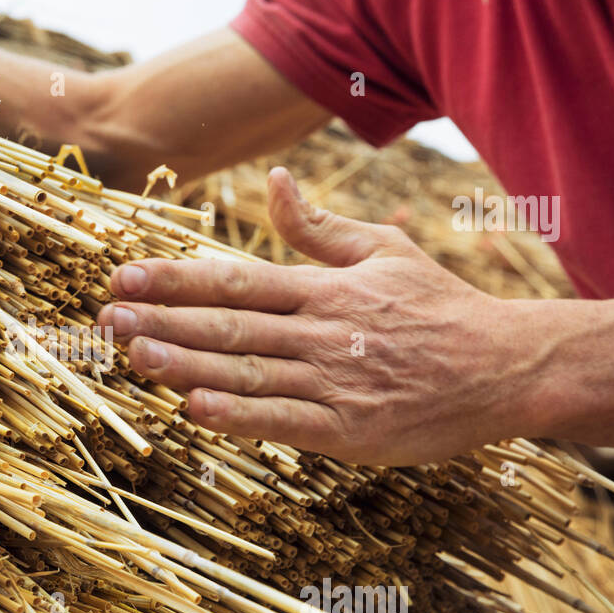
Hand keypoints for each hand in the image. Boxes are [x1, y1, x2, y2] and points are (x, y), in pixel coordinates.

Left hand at [98, 168, 539, 464]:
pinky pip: (285, 421)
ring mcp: (334, 382)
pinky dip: (240, 415)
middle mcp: (321, 332)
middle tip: (105, 318)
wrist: (508, 367)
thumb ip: (318, 225)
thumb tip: (272, 181)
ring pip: (247, 372)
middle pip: (228, 325)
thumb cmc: (440, 307)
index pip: (234, 280)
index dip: (174, 279)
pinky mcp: (350, 431)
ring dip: (185, 364)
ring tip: (133, 356)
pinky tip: (195, 409)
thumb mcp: (383, 252)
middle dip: (162, 321)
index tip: (122, 277)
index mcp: (324, 288)